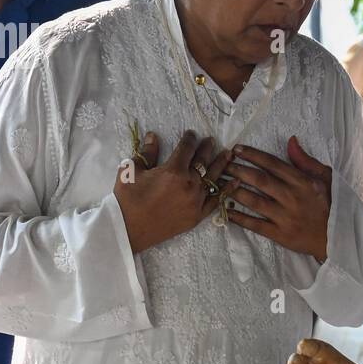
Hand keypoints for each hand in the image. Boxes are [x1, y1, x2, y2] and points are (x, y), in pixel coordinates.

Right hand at [114, 129, 238, 253]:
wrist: (128, 230)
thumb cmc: (127, 199)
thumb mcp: (131, 170)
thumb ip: (147, 153)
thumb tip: (153, 136)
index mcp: (173, 170)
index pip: (186, 148)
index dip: (190, 139)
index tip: (191, 134)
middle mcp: (189, 184)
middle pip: (202, 161)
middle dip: (207, 148)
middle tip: (211, 141)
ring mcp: (196, 200)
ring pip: (213, 178)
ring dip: (221, 164)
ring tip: (229, 154)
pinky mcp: (197, 215)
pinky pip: (216, 200)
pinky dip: (226, 190)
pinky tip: (235, 181)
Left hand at [223, 136, 331, 262]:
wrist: (336, 237)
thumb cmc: (330, 204)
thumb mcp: (325, 178)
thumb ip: (305, 161)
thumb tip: (291, 141)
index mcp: (302, 182)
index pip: (273, 164)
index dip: (253, 155)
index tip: (237, 149)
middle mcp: (291, 197)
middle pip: (259, 180)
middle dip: (238, 170)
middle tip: (222, 164)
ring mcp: (284, 217)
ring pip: (254, 201)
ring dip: (234, 191)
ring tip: (219, 184)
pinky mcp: (280, 234)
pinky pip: (255, 225)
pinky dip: (239, 218)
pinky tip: (226, 211)